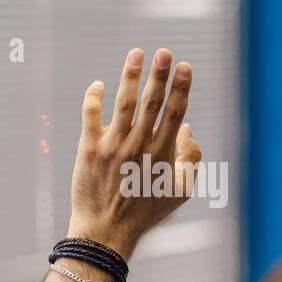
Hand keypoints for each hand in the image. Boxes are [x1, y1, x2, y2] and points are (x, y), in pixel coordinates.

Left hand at [69, 47, 201, 258]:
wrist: (107, 230)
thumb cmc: (147, 210)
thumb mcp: (182, 190)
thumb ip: (191, 159)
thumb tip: (188, 128)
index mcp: (164, 154)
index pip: (175, 113)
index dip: (181, 88)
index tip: (185, 66)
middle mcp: (139, 145)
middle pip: (152, 103)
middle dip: (160, 75)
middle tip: (164, 52)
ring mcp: (114, 145)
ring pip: (124, 103)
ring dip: (131, 76)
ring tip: (136, 54)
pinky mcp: (90, 148)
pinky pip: (91, 115)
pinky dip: (94, 97)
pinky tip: (99, 84)